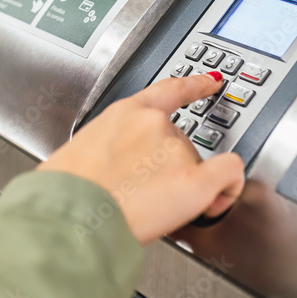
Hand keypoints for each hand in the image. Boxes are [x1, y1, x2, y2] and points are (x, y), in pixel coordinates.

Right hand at [37, 73, 244, 244]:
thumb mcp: (82, 153)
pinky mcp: (194, 180)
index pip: (170, 91)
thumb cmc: (67, 191)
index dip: (196, 85)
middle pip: (182, 142)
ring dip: (186, 185)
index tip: (211, 82)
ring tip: (154, 211)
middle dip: (172, 169)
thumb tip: (116, 169)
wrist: (70, 214)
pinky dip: (229, 187)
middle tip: (147, 198)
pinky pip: (229, 174)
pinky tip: (218, 199)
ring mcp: (176, 150)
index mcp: (125, 113)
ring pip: (198, 165)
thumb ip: (110, 150)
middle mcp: (155, 124)